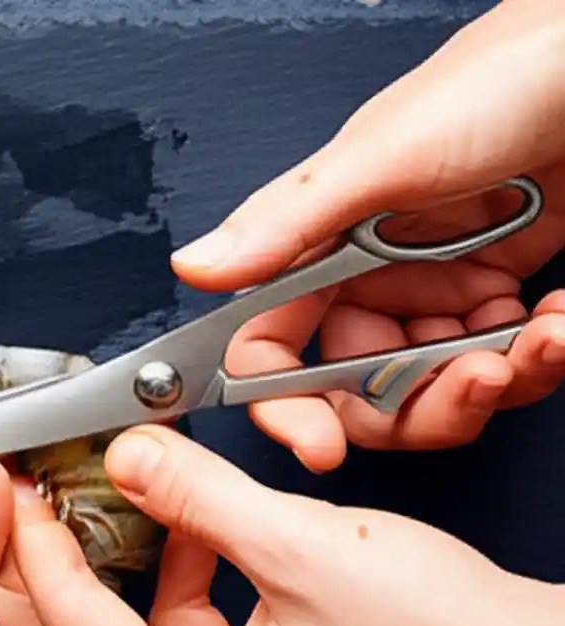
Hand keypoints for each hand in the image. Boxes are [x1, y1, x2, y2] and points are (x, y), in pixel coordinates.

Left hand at [11, 425, 564, 625]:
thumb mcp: (301, 551)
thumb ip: (201, 498)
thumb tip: (128, 456)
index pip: (73, 625)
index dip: (37, 547)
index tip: (17, 489)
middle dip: (75, 549)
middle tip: (53, 484)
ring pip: (148, 619)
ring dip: (135, 550)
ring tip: (123, 485)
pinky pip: (197, 615)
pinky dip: (187, 561)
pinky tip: (198, 514)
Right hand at [172, 0, 564, 470]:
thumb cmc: (494, 84)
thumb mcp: (381, 158)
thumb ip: (287, 223)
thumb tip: (194, 267)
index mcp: (322, 250)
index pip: (274, 351)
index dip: (287, 407)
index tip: (320, 445)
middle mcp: (374, 279)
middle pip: (366, 392)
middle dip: (424, 405)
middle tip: (476, 383)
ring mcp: (441, 289)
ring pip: (443, 387)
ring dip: (502, 377)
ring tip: (544, 337)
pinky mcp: (504, 292)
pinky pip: (512, 360)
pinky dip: (543, 351)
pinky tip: (561, 316)